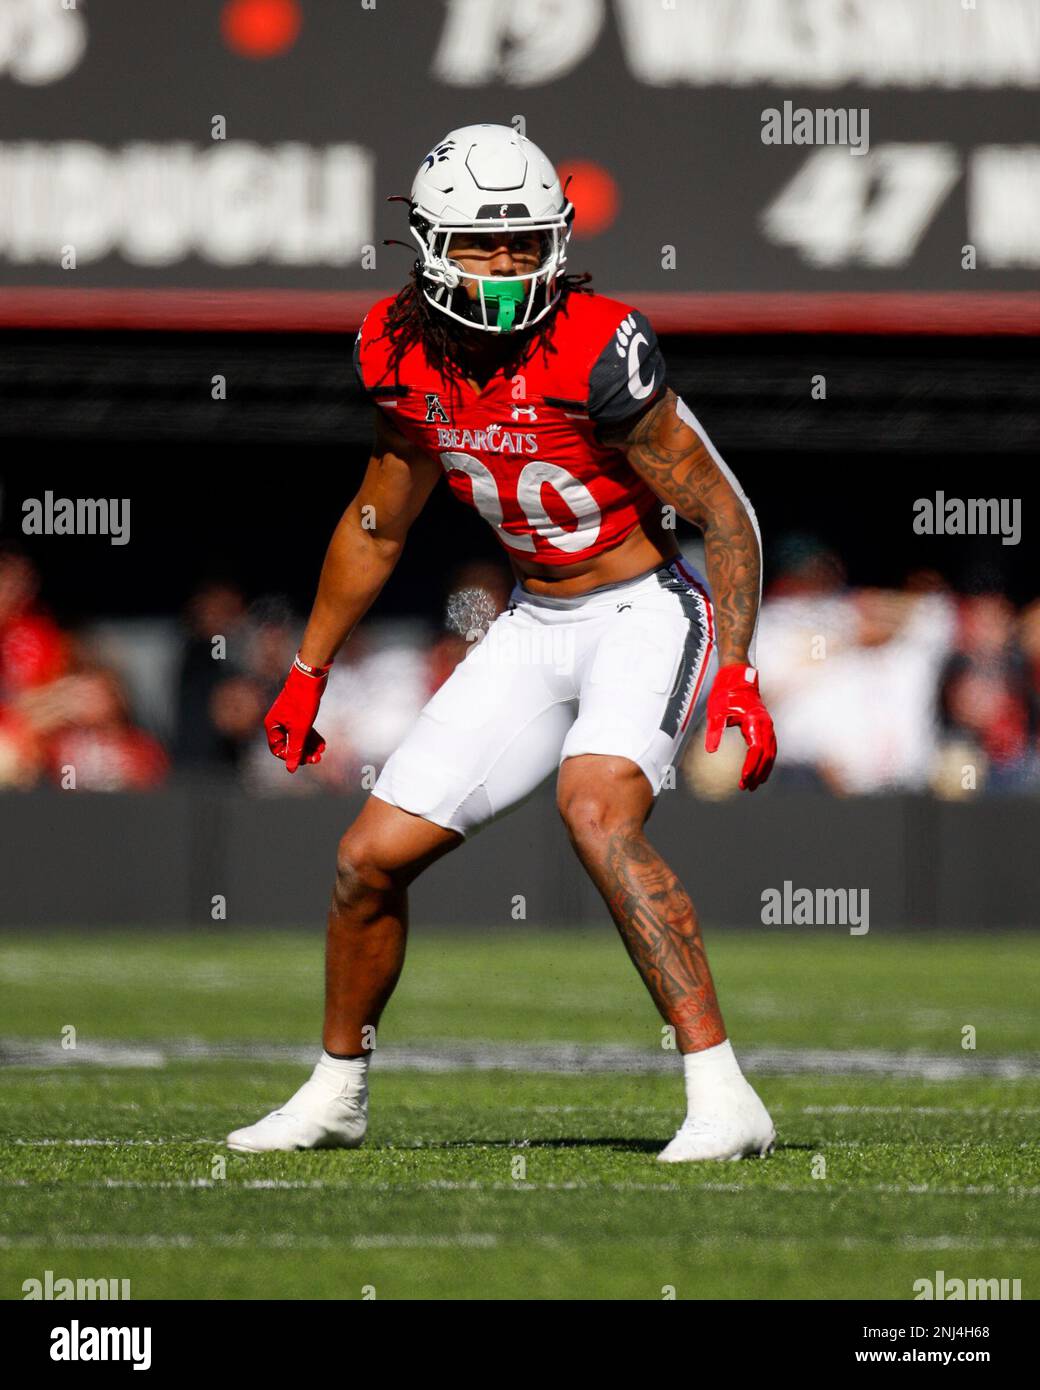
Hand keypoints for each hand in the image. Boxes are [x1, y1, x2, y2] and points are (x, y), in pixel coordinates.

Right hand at [264, 658, 328, 773]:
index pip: (277, 749)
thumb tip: (291, 769)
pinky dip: (312, 737)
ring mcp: (289, 717)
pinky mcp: (299, 713)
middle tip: (317, 759)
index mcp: (272, 725)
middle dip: (303, 752)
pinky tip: (322, 744)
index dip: (290, 757)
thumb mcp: (299, 729)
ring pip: (298, 737)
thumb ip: (295, 749)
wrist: (310, 677)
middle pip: (289, 744)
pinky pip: (304, 729)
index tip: (304, 761)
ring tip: (322, 752)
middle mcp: (278, 722)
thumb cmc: (302, 702)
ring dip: (310, 746)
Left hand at [704, 663, 776, 791]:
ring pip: (771, 752)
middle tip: (747, 787)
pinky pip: (770, 747)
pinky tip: (759, 770)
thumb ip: (714, 732)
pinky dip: (766, 760)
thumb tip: (711, 750)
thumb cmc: (726, 692)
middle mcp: (765, 724)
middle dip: (757, 772)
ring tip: (754, 784)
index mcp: (755, 721)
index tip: (743, 779)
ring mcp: (767, 725)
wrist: (737, 677)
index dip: (750, 766)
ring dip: (763, 769)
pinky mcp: (765, 725)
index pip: (756, 749)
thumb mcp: (716, 712)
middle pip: (766, 755)